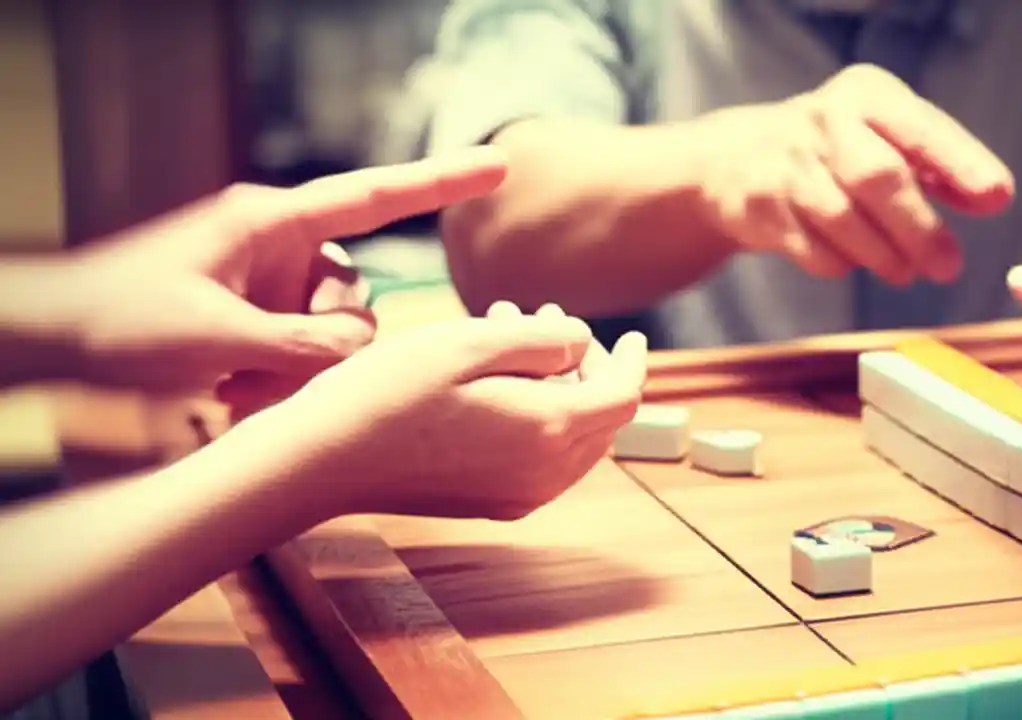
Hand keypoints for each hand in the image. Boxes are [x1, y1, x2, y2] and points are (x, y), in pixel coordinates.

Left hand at [62, 148, 506, 391]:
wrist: (53, 339)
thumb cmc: (119, 319)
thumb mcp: (216, 334)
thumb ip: (302, 343)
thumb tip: (364, 348)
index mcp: (274, 223)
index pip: (375, 195)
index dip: (442, 180)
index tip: (500, 166)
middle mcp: (283, 248)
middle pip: (357, 299)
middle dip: (327, 347)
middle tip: (262, 377)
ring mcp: (272, 284)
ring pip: (335, 335)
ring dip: (299, 371)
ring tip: (234, 389)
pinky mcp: (260, 316)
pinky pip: (306, 351)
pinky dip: (280, 378)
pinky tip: (230, 391)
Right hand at [273, 304, 646, 520]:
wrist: (322, 461)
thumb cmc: (388, 392)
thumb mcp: (470, 343)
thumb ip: (542, 340)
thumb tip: (582, 343)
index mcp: (548, 432)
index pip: (623, 396)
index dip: (633, 361)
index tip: (632, 334)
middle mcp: (544, 475)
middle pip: (600, 419)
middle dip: (585, 366)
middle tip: (542, 321)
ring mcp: (517, 496)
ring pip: (571, 439)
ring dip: (557, 388)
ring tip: (508, 336)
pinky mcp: (490, 503)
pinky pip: (541, 459)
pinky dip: (536, 417)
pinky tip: (492, 383)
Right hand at [695, 64, 1012, 282]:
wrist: (733, 160)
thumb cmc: (831, 150)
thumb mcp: (882, 134)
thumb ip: (937, 161)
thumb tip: (992, 198)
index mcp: (866, 96)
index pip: (920, 127)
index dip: (960, 163)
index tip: (996, 197)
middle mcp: (824, 122)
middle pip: (879, 176)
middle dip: (919, 228)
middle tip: (949, 266)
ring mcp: (786, 165)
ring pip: (843, 219)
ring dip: (884, 255)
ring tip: (906, 271)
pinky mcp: (760, 208)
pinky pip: (813, 249)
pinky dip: (842, 263)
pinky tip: (854, 259)